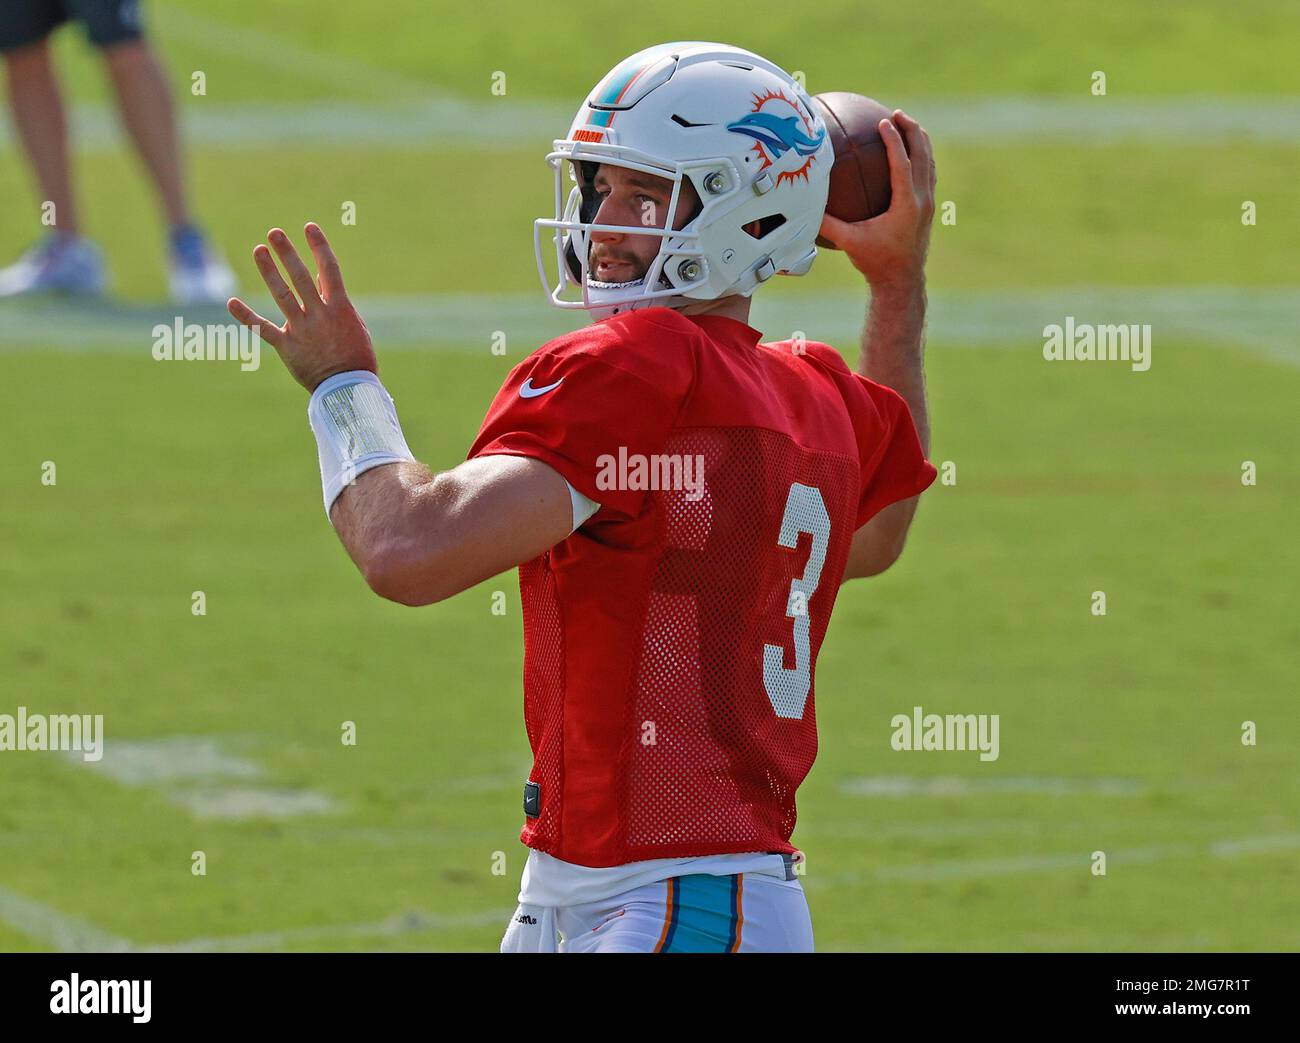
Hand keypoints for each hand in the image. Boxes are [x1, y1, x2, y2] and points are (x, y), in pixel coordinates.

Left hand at [227, 222, 375, 390]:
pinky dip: (247, 317)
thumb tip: (320, 276)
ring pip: (283, 296)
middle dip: (288, 253)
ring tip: (259, 250)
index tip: (309, 227)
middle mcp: (320, 315)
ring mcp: (302, 330)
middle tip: (274, 233)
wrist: (348, 389)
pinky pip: (264, 330)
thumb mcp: (352, 324)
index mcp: (340, 308)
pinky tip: (231, 302)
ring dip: (270, 272)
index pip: (330, 269)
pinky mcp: (287, 347)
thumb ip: (335, 300)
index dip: (319, 246)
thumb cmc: (356, 356)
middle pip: (301, 277)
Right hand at [818, 110, 935, 289]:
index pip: (902, 164)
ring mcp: (928, 204)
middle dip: (912, 131)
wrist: (901, 281)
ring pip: (929, 163)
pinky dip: (919, 158)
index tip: (884, 123)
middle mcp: (922, 201)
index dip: (894, 140)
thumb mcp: (849, 242)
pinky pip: (927, 175)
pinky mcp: (927, 209)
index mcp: (906, 205)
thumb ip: (828, 224)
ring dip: (919, 141)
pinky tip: (907, 153)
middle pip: (923, 156)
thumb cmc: (875, 262)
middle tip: (898, 114)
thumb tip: (806, 205)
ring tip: (907, 125)